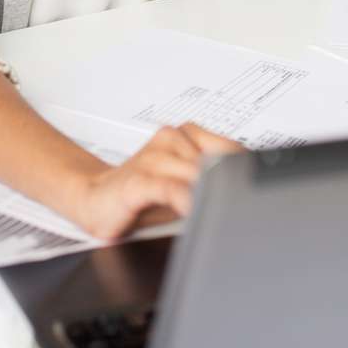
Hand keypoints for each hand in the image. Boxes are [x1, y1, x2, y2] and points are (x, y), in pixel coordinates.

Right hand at [68, 123, 243, 240]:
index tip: (252, 190)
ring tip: (211, 211)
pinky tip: (192, 209)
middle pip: (215, 161)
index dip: (243, 171)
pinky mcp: (136, 181)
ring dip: (206, 194)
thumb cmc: (140, 195)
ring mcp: (151, 159)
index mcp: (183, 137)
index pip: (228, 148)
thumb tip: (244, 192)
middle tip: (234, 207)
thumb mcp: (182, 185)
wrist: (96, 199)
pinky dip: (184, 199)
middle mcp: (168, 141)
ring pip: (195, 172)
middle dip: (226, 186)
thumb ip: (208, 181)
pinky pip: (169, 187)